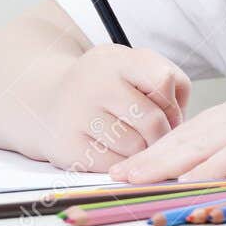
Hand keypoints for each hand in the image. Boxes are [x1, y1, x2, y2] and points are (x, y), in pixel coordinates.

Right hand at [36, 45, 191, 171]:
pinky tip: (111, 152)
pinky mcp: (69, 146)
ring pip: (136, 147)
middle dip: (161, 135)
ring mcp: (79, 115)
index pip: (164, 79)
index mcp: (116, 59)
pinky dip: (121, 164)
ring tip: (131, 142)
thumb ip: (163, 83)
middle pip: (153, 120)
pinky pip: (114, 166)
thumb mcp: (129, 67)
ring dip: (141, 152)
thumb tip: (181, 125)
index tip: (166, 111)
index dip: (172, 102)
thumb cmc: (101, 87)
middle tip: (154, 137)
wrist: (44, 100)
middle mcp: (95, 83)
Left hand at [106, 45, 225, 182]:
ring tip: (135, 178)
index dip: (162, 146)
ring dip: (164, 165)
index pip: (195, 130)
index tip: (137, 159)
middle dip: (149, 158)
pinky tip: (186, 179)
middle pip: (186, 138)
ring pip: (200, 147)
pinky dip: (207, 169)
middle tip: (117, 173)